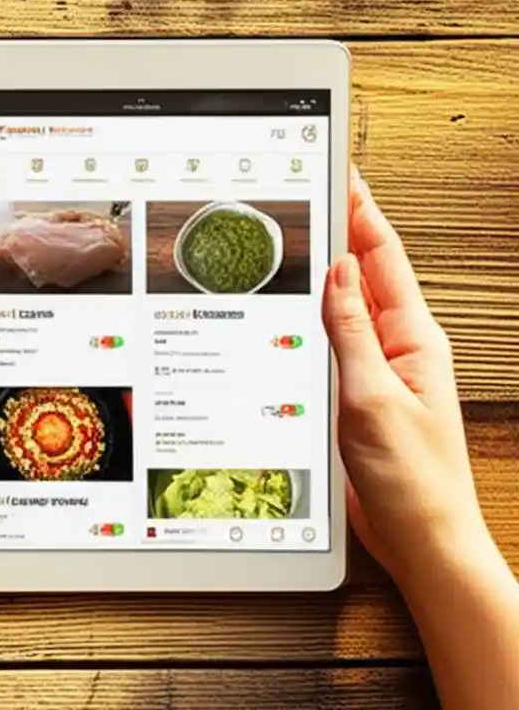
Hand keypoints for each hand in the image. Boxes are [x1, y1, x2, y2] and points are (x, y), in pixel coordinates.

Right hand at [322, 166, 484, 581]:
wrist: (421, 539)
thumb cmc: (412, 478)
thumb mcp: (374, 398)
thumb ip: (353, 331)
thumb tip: (341, 269)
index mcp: (414, 339)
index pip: (383, 257)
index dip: (361, 211)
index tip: (340, 173)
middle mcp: (399, 348)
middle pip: (364, 273)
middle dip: (340, 227)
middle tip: (309, 189)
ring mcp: (378, 370)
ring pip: (345, 306)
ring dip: (323, 270)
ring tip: (297, 234)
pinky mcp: (357, 395)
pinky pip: (332, 342)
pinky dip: (312, 317)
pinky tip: (290, 310)